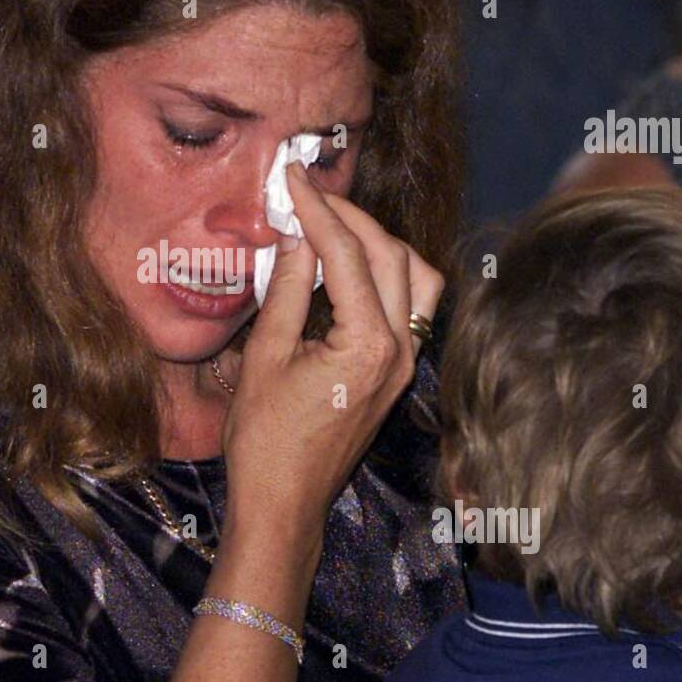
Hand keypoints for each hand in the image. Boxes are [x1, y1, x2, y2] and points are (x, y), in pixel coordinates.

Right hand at [221, 162, 443, 536]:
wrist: (284, 502)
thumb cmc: (265, 440)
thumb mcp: (265, 356)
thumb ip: (287, 290)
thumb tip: (297, 235)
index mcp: (368, 347)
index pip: (349, 256)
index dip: (318, 210)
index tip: (292, 179)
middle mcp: (400, 352)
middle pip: (391, 256)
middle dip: (350, 217)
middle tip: (308, 193)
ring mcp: (405, 364)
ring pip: (416, 277)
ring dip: (380, 243)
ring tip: (333, 225)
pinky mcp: (398, 373)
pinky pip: (410, 306)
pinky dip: (387, 274)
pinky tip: (349, 266)